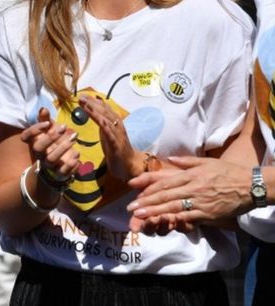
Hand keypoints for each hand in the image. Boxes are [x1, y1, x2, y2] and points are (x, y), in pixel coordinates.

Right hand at [20, 108, 79, 182]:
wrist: (62, 162)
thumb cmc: (55, 141)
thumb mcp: (51, 129)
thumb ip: (46, 119)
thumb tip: (43, 109)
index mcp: (35, 142)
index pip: (26, 137)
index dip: (34, 130)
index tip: (47, 123)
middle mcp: (40, 154)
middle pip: (38, 148)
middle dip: (50, 137)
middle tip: (63, 127)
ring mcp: (49, 164)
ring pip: (51, 158)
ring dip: (63, 147)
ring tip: (74, 137)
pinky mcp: (60, 173)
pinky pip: (62, 171)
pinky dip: (70, 164)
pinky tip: (77, 153)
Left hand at [79, 95, 140, 180]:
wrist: (129, 164)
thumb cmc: (116, 147)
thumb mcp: (107, 132)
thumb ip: (102, 120)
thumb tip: (93, 108)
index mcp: (115, 123)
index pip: (104, 109)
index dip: (94, 101)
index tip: (82, 95)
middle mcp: (117, 127)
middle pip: (105, 112)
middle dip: (93, 104)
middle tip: (81, 97)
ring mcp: (118, 136)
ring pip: (107, 121)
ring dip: (97, 113)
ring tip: (86, 106)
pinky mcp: (117, 146)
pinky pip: (111, 136)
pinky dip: (106, 128)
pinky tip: (100, 122)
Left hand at [126, 156, 251, 233]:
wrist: (250, 185)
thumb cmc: (228, 173)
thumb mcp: (206, 162)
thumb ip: (186, 161)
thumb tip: (169, 158)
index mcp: (190, 175)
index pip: (164, 181)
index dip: (147, 185)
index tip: (132, 188)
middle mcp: (192, 187)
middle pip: (165, 195)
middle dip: (146, 201)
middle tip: (131, 208)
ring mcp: (199, 201)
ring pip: (173, 207)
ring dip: (154, 212)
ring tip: (140, 216)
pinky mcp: (207, 213)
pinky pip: (188, 217)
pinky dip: (174, 220)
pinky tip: (162, 223)